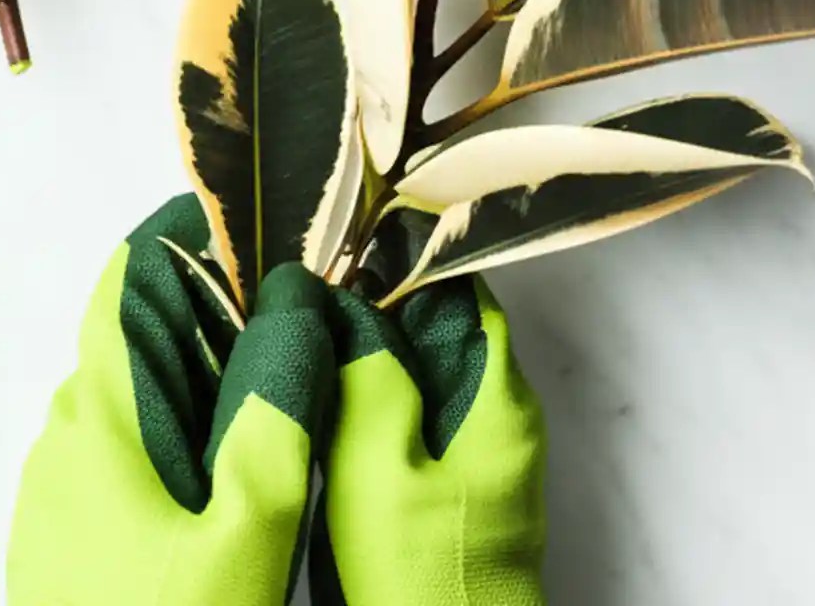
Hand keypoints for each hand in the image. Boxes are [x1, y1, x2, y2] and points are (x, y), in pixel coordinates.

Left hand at [7, 195, 335, 604]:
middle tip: (302, 297)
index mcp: (100, 416)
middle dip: (218, 300)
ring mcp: (62, 485)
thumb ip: (273, 407)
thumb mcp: (248, 526)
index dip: (192, 236)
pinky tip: (234, 453)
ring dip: (205, 364)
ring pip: (136, 388)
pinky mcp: (72, 527)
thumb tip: (293, 302)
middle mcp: (66, 435)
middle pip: (137, 330)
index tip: (263, 222)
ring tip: (285, 367)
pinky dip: (182, 421)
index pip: (132, 280)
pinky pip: (127, 443)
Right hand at [311, 277, 546, 604]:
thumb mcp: (378, 465)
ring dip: (376, 348)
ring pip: (429, 372)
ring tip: (310, 327)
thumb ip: (368, 375)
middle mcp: (504, 416)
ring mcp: (485, 454)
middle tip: (310, 282)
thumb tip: (344, 299)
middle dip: (381, 301)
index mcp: (499, 398)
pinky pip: (421, 415)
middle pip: (445, 329)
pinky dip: (380, 394)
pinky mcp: (459, 485)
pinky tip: (331, 395)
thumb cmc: (417, 571)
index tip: (342, 242)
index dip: (404, 260)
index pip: (463, 292)